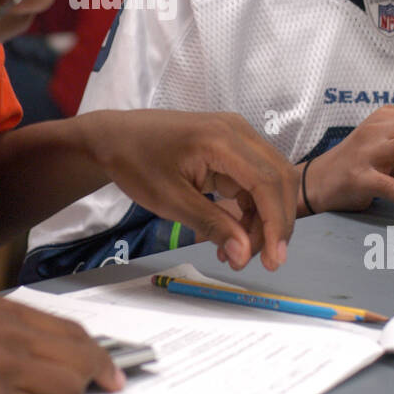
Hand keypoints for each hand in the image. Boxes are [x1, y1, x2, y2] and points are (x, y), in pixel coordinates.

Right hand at [0, 295, 122, 393]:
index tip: (112, 376)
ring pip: (63, 393)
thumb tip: (46, 360)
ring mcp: (2, 368)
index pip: (74, 333)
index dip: (99, 358)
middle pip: (79, 363)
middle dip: (82, 385)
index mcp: (5, 311)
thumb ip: (6, 335)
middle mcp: (10, 334)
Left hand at [79, 110, 296, 270]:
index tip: (274, 260)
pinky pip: (253, 181)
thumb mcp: (170, 200)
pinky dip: (248, 210)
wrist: (115, 138)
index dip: (276, 223)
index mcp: (221, 139)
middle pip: (278, 180)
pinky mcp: (232, 147)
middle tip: (262, 262)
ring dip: (261, 220)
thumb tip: (244, 255)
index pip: (267, 182)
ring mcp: (236, 137)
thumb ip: (211, 225)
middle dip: (275, 224)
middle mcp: (237, 131)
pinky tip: (229, 235)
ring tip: (235, 253)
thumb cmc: (135, 163)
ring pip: (269, 183)